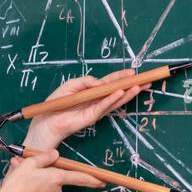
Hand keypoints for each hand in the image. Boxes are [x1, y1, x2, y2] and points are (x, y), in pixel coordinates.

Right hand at [0, 148, 103, 191]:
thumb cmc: (17, 185)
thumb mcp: (30, 163)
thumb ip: (44, 157)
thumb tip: (54, 154)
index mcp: (56, 177)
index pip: (79, 177)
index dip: (92, 178)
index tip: (103, 180)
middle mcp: (56, 189)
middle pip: (57, 177)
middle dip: (45, 172)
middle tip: (27, 168)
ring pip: (47, 183)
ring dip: (36, 178)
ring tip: (20, 176)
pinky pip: (41, 191)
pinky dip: (33, 186)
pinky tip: (21, 185)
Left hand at [24, 68, 148, 149]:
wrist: (47, 120)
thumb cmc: (58, 102)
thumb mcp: (71, 85)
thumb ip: (86, 81)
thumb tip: (100, 82)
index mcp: (92, 91)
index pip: (110, 83)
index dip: (121, 77)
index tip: (133, 72)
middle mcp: (97, 100)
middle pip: (117, 91)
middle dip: (130, 85)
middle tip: (144, 80)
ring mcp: (96, 109)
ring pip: (115, 100)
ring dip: (127, 94)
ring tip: (139, 87)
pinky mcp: (92, 116)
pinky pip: (104, 107)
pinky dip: (113, 100)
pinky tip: (121, 93)